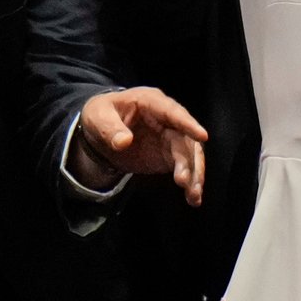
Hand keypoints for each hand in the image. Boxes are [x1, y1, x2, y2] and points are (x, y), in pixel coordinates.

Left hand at [77, 87, 210, 205]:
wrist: (101, 130)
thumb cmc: (102, 115)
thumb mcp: (98, 117)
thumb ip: (110, 128)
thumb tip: (124, 142)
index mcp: (152, 102)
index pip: (173, 112)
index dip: (188, 124)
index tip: (203, 136)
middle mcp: (168, 119)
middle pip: (187, 138)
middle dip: (190, 160)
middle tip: (185, 181)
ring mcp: (171, 137)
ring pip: (190, 155)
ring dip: (194, 175)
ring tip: (193, 195)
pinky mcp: (170, 155)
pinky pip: (184, 168)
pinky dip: (189, 182)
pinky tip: (192, 198)